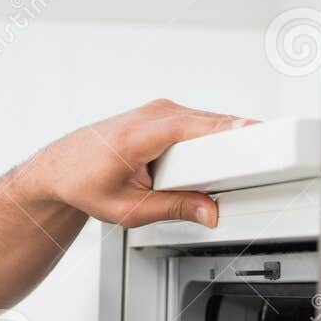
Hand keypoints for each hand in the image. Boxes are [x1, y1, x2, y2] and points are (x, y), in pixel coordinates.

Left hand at [35, 99, 251, 229]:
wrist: (61, 167)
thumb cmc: (84, 182)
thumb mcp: (128, 209)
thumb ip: (173, 210)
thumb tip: (209, 212)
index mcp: (139, 135)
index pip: (197, 127)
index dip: (231, 132)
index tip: (259, 139)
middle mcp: (152, 114)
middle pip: (211, 123)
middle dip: (232, 148)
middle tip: (246, 174)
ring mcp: (160, 109)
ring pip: (208, 122)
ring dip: (220, 146)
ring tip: (221, 173)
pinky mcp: (165, 112)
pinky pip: (199, 122)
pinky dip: (208, 140)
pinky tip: (209, 159)